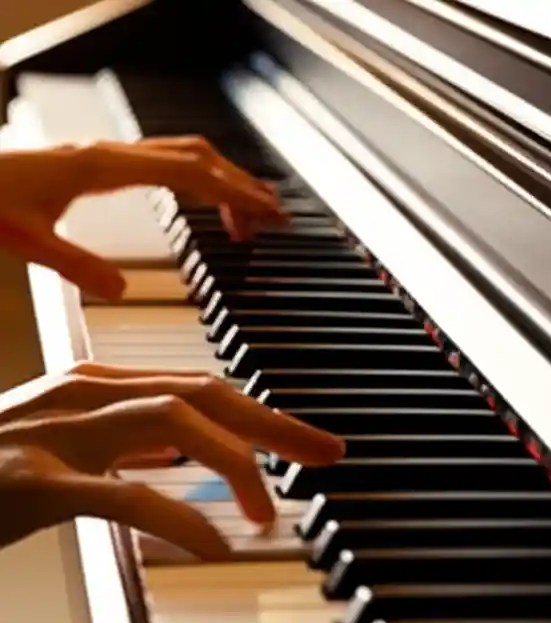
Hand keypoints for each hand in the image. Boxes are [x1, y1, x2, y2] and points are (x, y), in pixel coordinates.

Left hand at [0, 137, 286, 300]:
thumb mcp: (25, 240)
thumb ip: (75, 266)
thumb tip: (120, 292)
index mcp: (103, 166)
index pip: (189, 173)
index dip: (235, 193)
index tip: (268, 213)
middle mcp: (111, 154)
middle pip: (199, 157)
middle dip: (242, 186)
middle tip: (275, 219)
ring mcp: (107, 155)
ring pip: (185, 156)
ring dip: (224, 181)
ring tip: (249, 217)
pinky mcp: (99, 164)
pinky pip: (165, 163)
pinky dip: (197, 181)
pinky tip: (202, 205)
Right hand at [0, 362, 344, 555]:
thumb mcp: (66, 446)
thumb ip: (127, 441)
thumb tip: (189, 447)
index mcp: (94, 386)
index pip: (202, 389)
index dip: (266, 414)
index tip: (315, 443)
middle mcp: (81, 396)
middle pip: (202, 394)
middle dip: (274, 423)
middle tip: (327, 455)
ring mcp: (53, 433)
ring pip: (171, 421)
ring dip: (234, 464)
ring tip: (268, 509)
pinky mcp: (30, 479)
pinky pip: (119, 493)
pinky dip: (176, 516)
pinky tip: (212, 542)